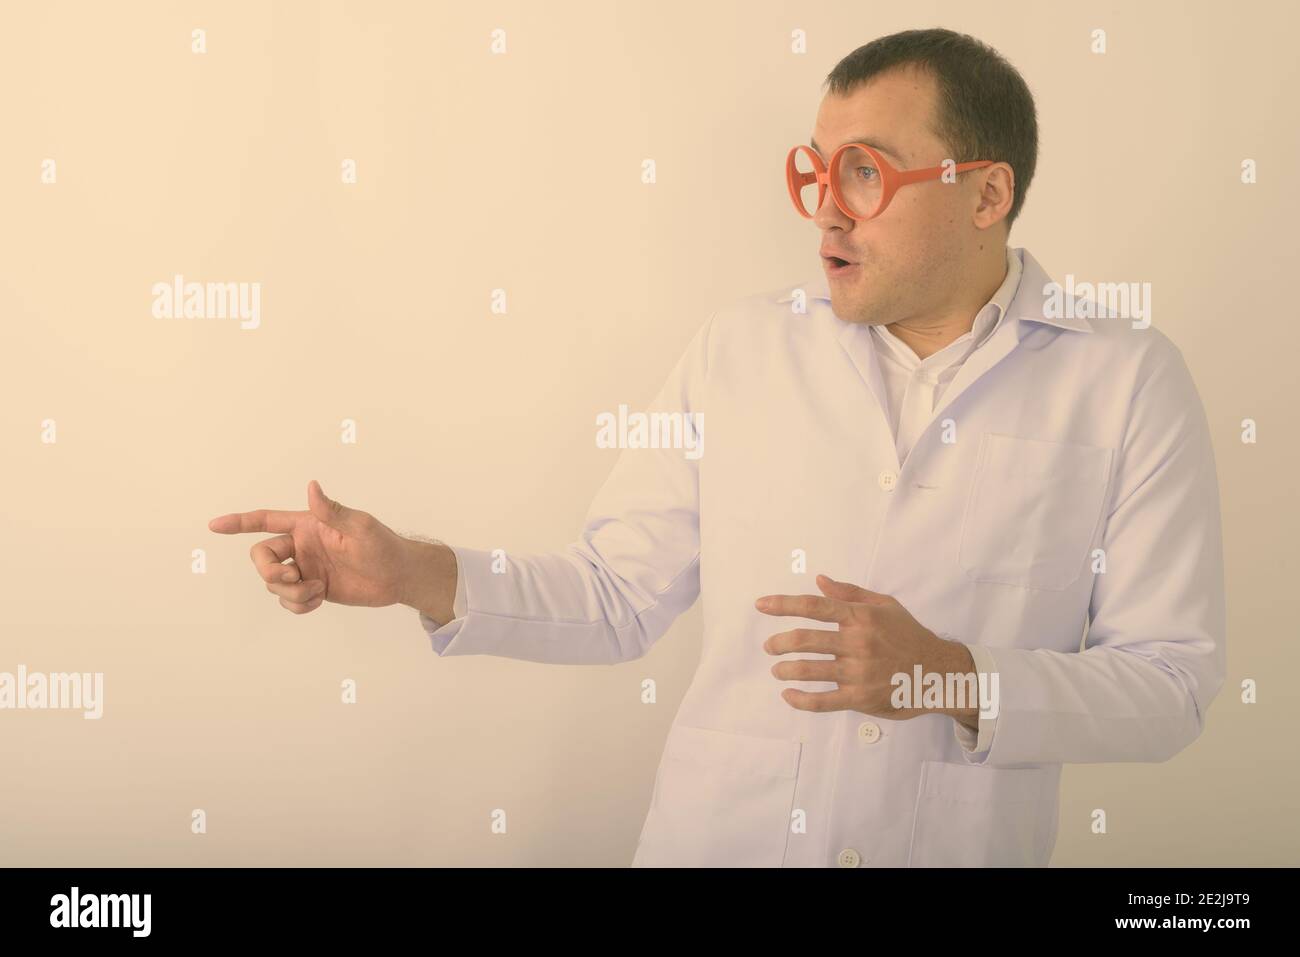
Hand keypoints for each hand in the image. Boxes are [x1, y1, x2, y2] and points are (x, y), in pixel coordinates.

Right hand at [207, 479, 429, 614]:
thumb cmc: (383, 545)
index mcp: (307, 525)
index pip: (265, 520)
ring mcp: (305, 568)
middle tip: (296, 579)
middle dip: (270, 573)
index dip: (239, 522)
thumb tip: (312, 486)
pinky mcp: (311, 589)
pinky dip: (298, 605)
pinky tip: (320, 600)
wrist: (397, 577)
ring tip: (319, 592)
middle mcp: (301, 545)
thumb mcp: (359, 527)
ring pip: (273, 583)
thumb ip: (331, 511)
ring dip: (291, 592)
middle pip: (261, 558)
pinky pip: (288, 601)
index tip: (214, 526)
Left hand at [756, 574, 973, 717]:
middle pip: (805, 639)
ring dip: (785, 670)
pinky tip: (789, 696)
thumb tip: (820, 580)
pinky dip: (800, 700)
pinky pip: (822, 701)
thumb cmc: (910, 636)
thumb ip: (850, 593)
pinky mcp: (860, 698)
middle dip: (779, 643)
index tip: (761, 605)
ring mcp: (858, 672)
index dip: (783, 604)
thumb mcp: (886, 605)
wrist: (940, 672)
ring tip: (777, 670)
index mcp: (861, 617)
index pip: (814, 606)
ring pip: (809, 670)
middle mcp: (858, 643)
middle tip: (770, 647)